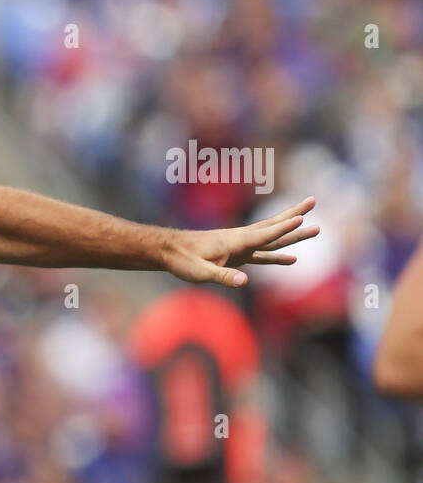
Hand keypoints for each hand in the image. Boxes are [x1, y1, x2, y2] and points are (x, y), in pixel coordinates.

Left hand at [161, 196, 318, 287]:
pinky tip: (292, 259)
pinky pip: (263, 253)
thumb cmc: (182, 260)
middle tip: (313, 201)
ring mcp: (240, 245)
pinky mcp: (237, 254)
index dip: (283, 228)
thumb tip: (244, 281)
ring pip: (272, 236)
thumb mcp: (200, 272)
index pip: (265, 234)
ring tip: (314, 227)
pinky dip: (278, 255)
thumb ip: (222, 275)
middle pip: (274, 226)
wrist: (169, 250)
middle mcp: (241, 239)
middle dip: (294, 215)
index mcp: (235, 241)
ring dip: (292, 232)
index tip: (302, 218)